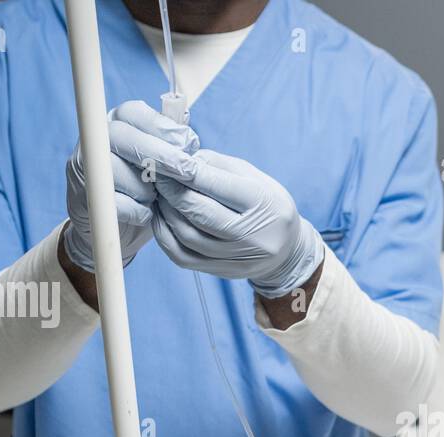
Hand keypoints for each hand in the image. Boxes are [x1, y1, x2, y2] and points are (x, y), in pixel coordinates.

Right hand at [62, 100, 198, 272]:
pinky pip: (115, 203)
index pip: (133, 111)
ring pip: (117, 170)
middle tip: (188, 172)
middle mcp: (95, 139)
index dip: (162, 126)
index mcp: (116, 123)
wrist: (118, 225)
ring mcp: (84, 166)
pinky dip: (137, 211)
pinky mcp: (82, 196)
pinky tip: (144, 213)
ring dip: (146, 189)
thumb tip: (188, 139)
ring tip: (155, 198)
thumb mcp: (161, 163)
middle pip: (123, 136)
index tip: (188, 145)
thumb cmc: (145, 187)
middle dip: (161, 154)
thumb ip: (172, 147)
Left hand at [150, 148, 324, 298]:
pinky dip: (164, 235)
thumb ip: (219, 166)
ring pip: (186, 235)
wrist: (286, 250)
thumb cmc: (268, 205)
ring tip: (160, 194)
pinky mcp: (221, 272)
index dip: (184, 169)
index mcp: (263, 203)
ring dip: (166, 211)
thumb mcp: (255, 178)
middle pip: (199, 212)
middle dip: (171, 190)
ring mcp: (236, 258)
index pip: (216, 184)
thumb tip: (180, 159)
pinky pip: (182, 256)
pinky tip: (161, 218)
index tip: (163, 158)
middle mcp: (252, 235)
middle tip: (156, 175)